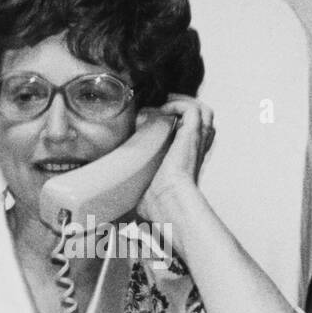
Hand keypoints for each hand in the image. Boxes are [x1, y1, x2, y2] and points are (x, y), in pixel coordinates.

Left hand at [136, 95, 214, 219]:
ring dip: (183, 104)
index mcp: (187, 160)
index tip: (155, 120)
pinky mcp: (192, 135)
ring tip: (165, 106)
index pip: (193, 135)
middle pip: (203, 120)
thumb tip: (108, 209)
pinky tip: (163, 111)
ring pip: (203, 112)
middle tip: (162, 109)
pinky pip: (193, 110)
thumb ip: (130, 194)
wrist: (168, 202)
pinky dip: (179, 105)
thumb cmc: (158, 206)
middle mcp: (195, 149)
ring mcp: (196, 141)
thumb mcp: (142, 194)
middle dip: (183, 109)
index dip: (178, 124)